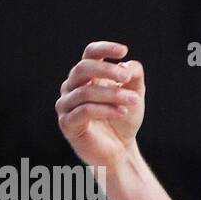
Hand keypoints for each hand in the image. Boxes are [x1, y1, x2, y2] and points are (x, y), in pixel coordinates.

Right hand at [56, 41, 145, 168]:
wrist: (120, 150)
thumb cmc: (123, 119)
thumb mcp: (134, 94)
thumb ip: (133, 77)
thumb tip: (126, 64)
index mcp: (86, 76)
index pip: (90, 54)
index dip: (104, 49)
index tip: (124, 50)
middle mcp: (72, 87)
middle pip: (83, 68)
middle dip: (107, 70)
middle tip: (127, 78)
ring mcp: (66, 105)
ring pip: (85, 92)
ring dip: (112, 94)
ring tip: (134, 101)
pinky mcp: (67, 123)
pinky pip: (84, 111)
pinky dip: (105, 110)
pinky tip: (122, 112)